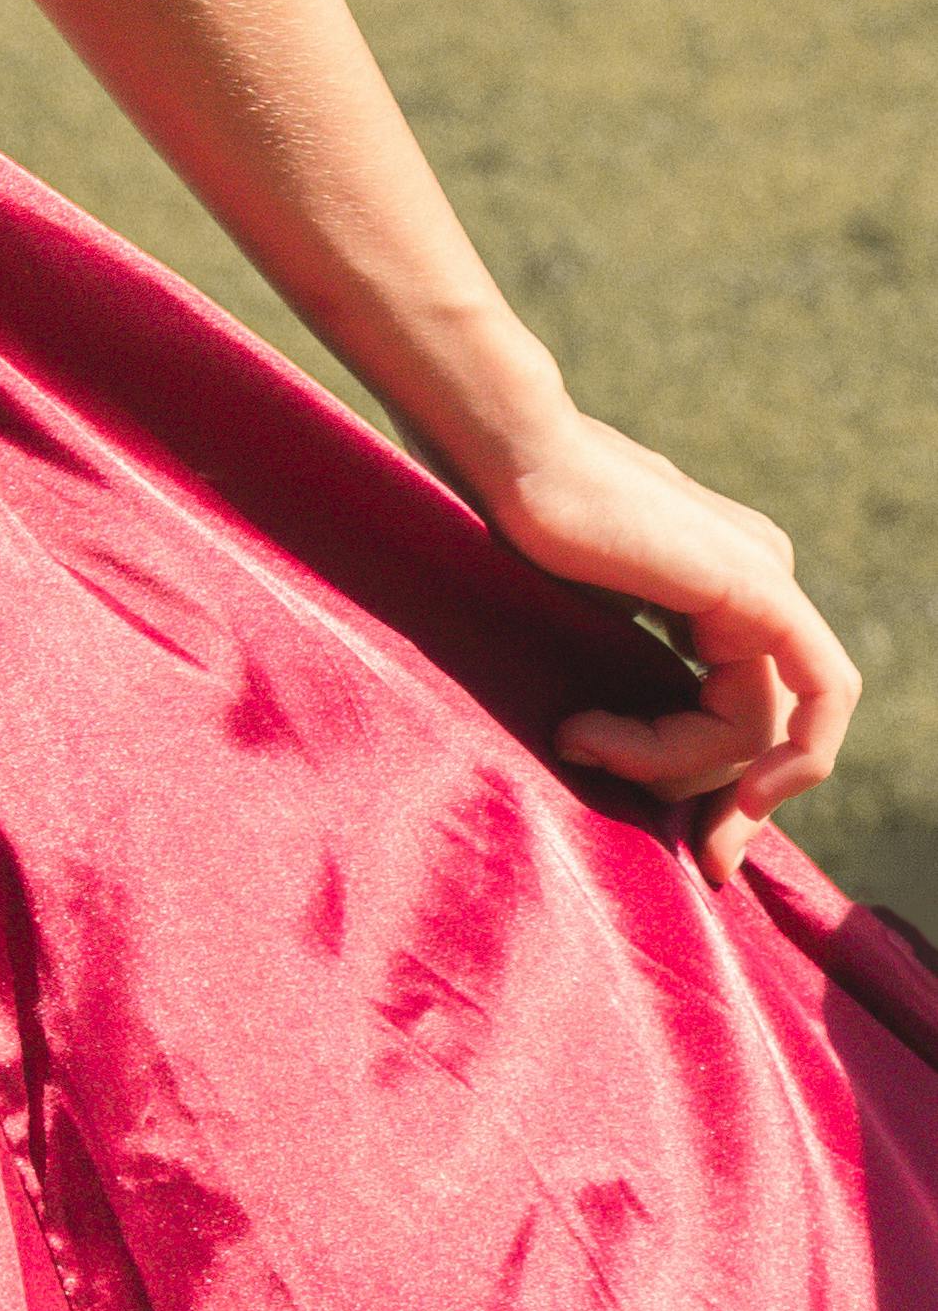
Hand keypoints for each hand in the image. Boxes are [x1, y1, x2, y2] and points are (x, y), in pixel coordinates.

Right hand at [484, 410, 859, 884]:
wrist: (494, 453)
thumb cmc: (498, 521)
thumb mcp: (576, 625)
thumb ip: (621, 680)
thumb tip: (616, 764)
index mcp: (718, 581)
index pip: (752, 713)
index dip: (734, 793)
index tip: (697, 853)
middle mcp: (756, 577)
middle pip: (764, 729)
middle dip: (727, 804)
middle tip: (689, 857)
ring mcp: (764, 577)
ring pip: (761, 726)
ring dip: (673, 765)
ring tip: (579, 737)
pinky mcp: (761, 588)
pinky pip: (815, 699)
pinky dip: (772, 759)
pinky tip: (705, 781)